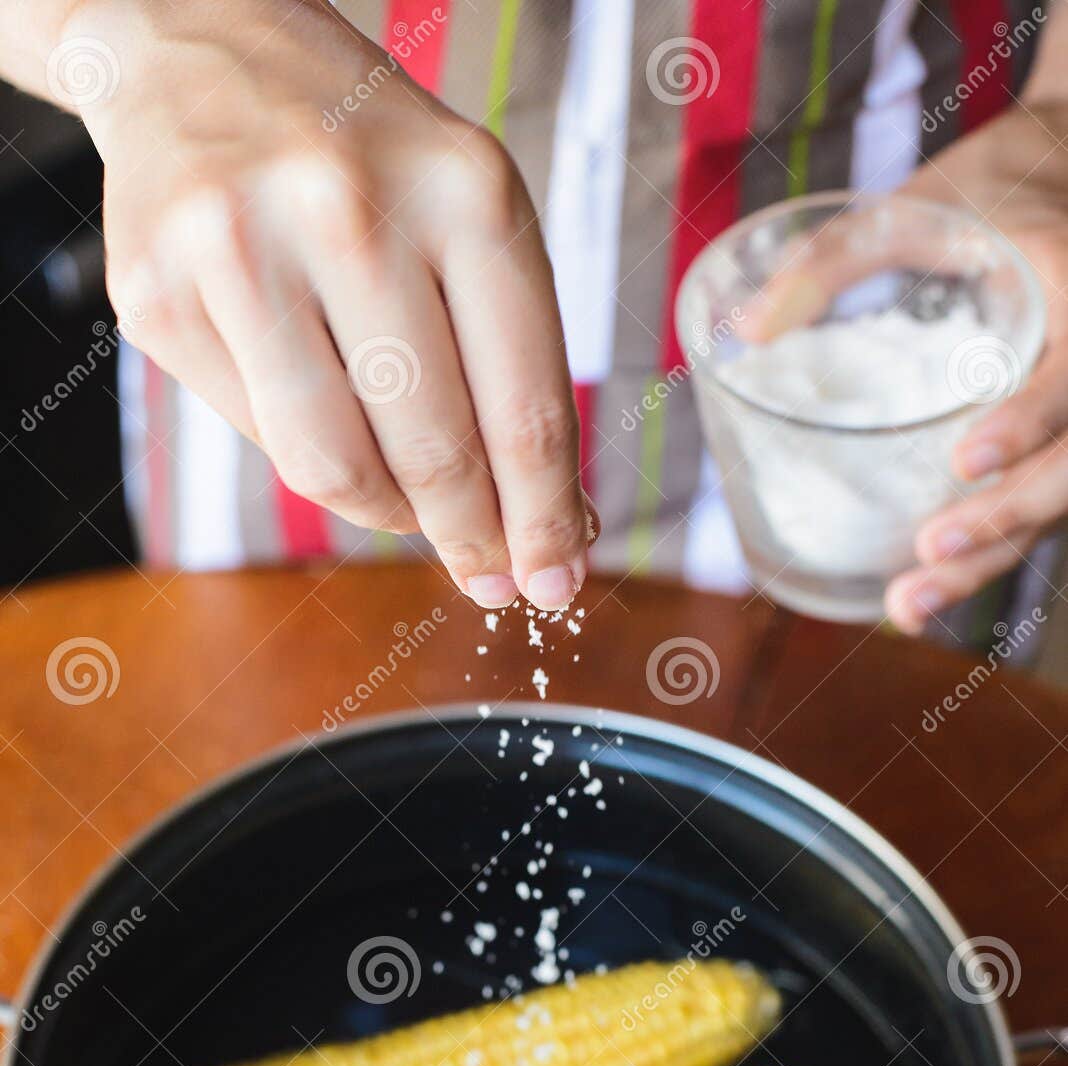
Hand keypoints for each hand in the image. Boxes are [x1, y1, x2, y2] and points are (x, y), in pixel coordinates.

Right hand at [69, 0, 592, 609]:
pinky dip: (312, 458)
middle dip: (472, 537)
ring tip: (413, 512)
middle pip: (435, 452)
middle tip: (489, 576)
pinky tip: (334, 428)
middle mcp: (348, 211)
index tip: (555, 583)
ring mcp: (239, 250)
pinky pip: (262, 437)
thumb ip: (512, 360)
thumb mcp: (470, 214)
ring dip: (391, 516)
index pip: (523, 407)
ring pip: (336, 468)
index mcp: (462, 189)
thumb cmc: (366, 156)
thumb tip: (557, 523)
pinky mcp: (159, 293)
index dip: (543, 520)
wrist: (204, 51)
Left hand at [890, 103, 1067, 632]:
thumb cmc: (986, 191)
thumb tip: (748, 330)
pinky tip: (923, 592)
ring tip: (907, 607)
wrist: (1063, 180)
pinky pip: (1037, 508)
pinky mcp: (1058, 443)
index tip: (964, 460)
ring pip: (1058, 503)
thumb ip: (837, 257)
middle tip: (926, 553)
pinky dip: (988, 553)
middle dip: (1005, 521)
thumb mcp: (916, 204)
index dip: (1030, 422)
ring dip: (989, 560)